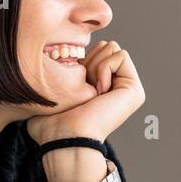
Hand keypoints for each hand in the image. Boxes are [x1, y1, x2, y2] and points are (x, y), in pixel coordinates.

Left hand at [26, 40, 144, 146]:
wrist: (65, 137)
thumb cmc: (52, 124)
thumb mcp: (52, 95)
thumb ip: (57, 80)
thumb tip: (46, 74)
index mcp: (101, 87)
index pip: (93, 50)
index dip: (79, 60)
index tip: (74, 85)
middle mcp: (117, 87)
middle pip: (106, 45)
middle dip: (89, 61)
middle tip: (84, 88)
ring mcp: (128, 89)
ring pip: (113, 48)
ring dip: (95, 66)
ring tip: (91, 92)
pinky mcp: (134, 89)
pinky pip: (121, 55)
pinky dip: (104, 68)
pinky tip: (99, 91)